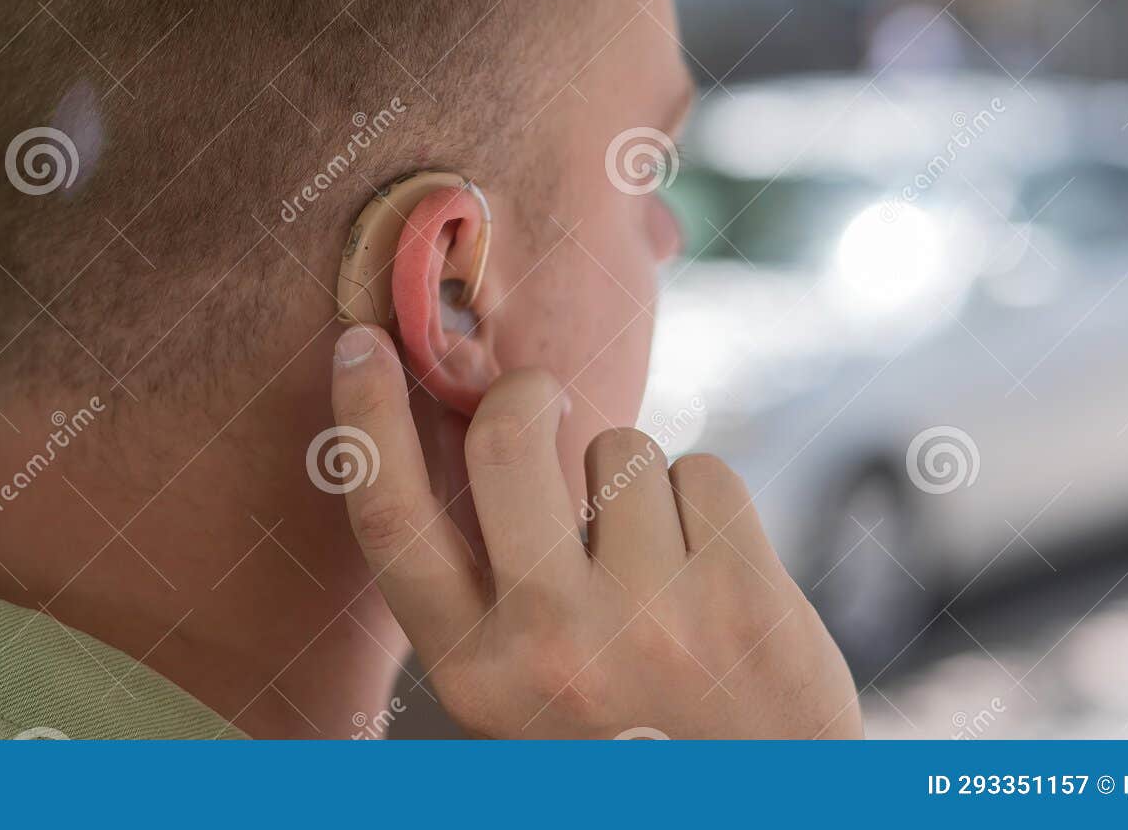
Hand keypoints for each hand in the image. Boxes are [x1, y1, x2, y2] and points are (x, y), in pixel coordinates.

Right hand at [330, 325, 862, 738]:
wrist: (762, 804)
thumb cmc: (631, 727)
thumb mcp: (526, 688)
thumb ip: (488, 582)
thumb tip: (465, 427)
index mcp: (477, 674)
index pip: (393, 523)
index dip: (366, 420)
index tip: (365, 344)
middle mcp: (552, 647)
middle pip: (503, 443)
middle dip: (522, 396)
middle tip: (540, 399)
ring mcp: (651, 621)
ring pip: (620, 451)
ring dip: (638, 482)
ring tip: (662, 566)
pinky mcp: (740, 596)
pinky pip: (704, 470)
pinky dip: (709, 502)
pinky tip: (718, 573)